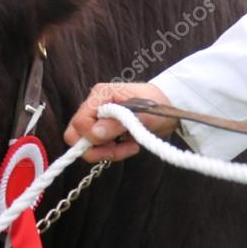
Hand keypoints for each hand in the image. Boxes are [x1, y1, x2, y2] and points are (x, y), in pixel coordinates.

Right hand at [64, 83, 178, 162]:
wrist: (170, 108)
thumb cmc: (158, 105)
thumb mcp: (140, 114)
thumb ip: (116, 123)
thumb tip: (94, 134)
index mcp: (99, 96)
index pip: (79, 123)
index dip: (92, 137)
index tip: (113, 141)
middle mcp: (95, 106)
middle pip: (76, 135)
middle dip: (95, 148)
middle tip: (116, 149)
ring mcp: (99, 119)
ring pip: (87, 145)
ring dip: (107, 151)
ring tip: (130, 145)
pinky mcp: (105, 131)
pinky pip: (99, 148)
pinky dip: (113, 151)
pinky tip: (130, 145)